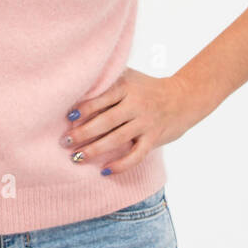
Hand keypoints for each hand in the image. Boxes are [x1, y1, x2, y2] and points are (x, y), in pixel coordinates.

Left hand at [60, 67, 201, 174]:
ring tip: (76, 158)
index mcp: (127, 86)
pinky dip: (121, 165)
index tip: (67, 118)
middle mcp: (136, 104)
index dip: (84, 108)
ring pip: (117, 139)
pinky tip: (105, 171)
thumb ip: (108, 80)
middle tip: (65, 142)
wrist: (183, 98)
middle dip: (83, 133)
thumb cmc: (147, 87)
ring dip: (95, 150)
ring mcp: (146, 123)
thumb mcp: (130, 76)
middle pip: (106, 121)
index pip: (102, 98)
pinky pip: (136, 156)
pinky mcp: (154, 139)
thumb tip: (76, 87)